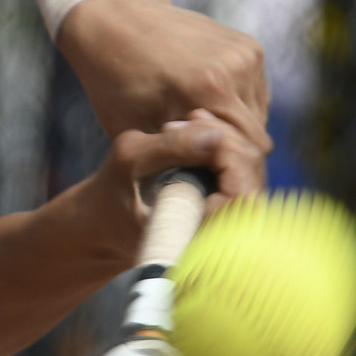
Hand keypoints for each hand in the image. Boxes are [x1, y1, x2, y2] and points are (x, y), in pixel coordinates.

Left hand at [55, 0, 271, 172]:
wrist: (116, 20)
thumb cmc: (117, 81)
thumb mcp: (136, 129)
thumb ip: (176, 158)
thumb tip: (206, 193)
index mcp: (205, 90)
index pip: (247, 152)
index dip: (231, 171)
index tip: (212, 179)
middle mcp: (233, 69)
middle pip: (258, 136)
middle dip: (235, 152)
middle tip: (205, 160)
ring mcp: (245, 54)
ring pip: (258, 115)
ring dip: (237, 127)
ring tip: (200, 129)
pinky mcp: (249, 46)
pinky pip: (256, 92)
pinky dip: (237, 104)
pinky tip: (206, 103)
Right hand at [71, 111, 267, 264]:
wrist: (103, 219)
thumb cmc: (110, 192)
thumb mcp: (128, 160)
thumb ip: (171, 147)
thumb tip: (217, 135)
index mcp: (200, 234)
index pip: (243, 191)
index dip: (226, 150)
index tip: (188, 128)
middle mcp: (222, 231)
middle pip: (252, 171)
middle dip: (222, 135)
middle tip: (183, 121)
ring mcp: (227, 216)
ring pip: (249, 163)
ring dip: (219, 134)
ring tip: (179, 127)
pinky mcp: (226, 201)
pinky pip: (239, 164)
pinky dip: (217, 141)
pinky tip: (189, 132)